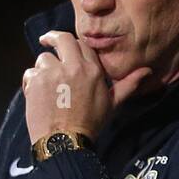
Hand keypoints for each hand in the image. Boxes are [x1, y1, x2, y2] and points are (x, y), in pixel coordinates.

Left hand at [22, 31, 150, 143]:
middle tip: (46, 41)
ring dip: (43, 68)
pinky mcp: (36, 82)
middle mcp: (72, 66)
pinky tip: (38, 95)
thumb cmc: (90, 123)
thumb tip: (147, 71)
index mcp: (92, 69)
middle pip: (61, 39)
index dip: (74, 45)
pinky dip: (32, 82)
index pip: (82, 44)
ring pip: (43, 58)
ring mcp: (52, 72)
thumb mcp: (113, 103)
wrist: (65, 141)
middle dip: (52, 38)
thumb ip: (128, 84)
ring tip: (47, 84)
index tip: (67, 48)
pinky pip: (30, 73)